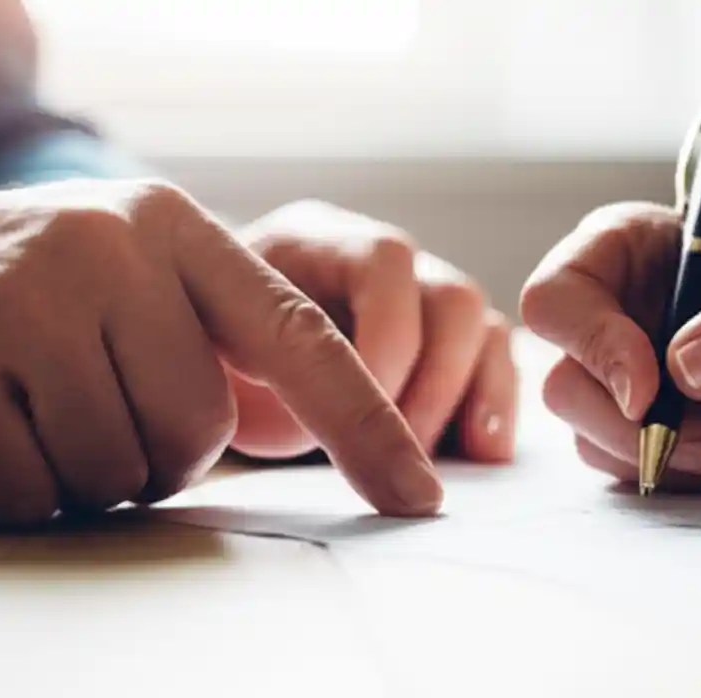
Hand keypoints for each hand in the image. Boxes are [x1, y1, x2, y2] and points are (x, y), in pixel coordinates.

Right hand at [0, 180, 439, 527]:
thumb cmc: (36, 292)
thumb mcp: (134, 274)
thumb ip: (217, 331)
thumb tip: (337, 434)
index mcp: (174, 228)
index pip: (302, 336)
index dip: (367, 424)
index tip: (418, 495)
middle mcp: (108, 249)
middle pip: (201, 431)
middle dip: (159, 455)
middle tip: (96, 408)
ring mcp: (22, 303)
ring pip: (120, 472)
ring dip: (87, 474)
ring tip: (38, 409)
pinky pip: (32, 494)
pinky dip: (19, 490)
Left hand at [228, 200, 515, 462]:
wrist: (205, 366)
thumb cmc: (202, 362)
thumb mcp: (207, 364)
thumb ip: (257, 383)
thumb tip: (311, 433)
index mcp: (316, 239)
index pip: (387, 261)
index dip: (384, 345)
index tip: (353, 414)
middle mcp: (380, 258)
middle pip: (451, 296)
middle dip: (429, 384)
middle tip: (391, 449)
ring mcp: (420, 297)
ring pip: (481, 327)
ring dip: (462, 399)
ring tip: (421, 456)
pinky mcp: (448, 345)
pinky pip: (497, 360)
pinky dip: (494, 408)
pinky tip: (479, 454)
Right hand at [520, 202, 700, 484]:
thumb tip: (685, 367)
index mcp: (626, 246)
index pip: (557, 296)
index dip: (591, 346)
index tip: (651, 391)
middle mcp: (608, 307)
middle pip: (560, 380)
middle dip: (630, 426)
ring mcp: (618, 370)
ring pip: (587, 432)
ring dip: (662, 454)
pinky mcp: (638, 421)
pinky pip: (623, 463)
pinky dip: (679, 471)